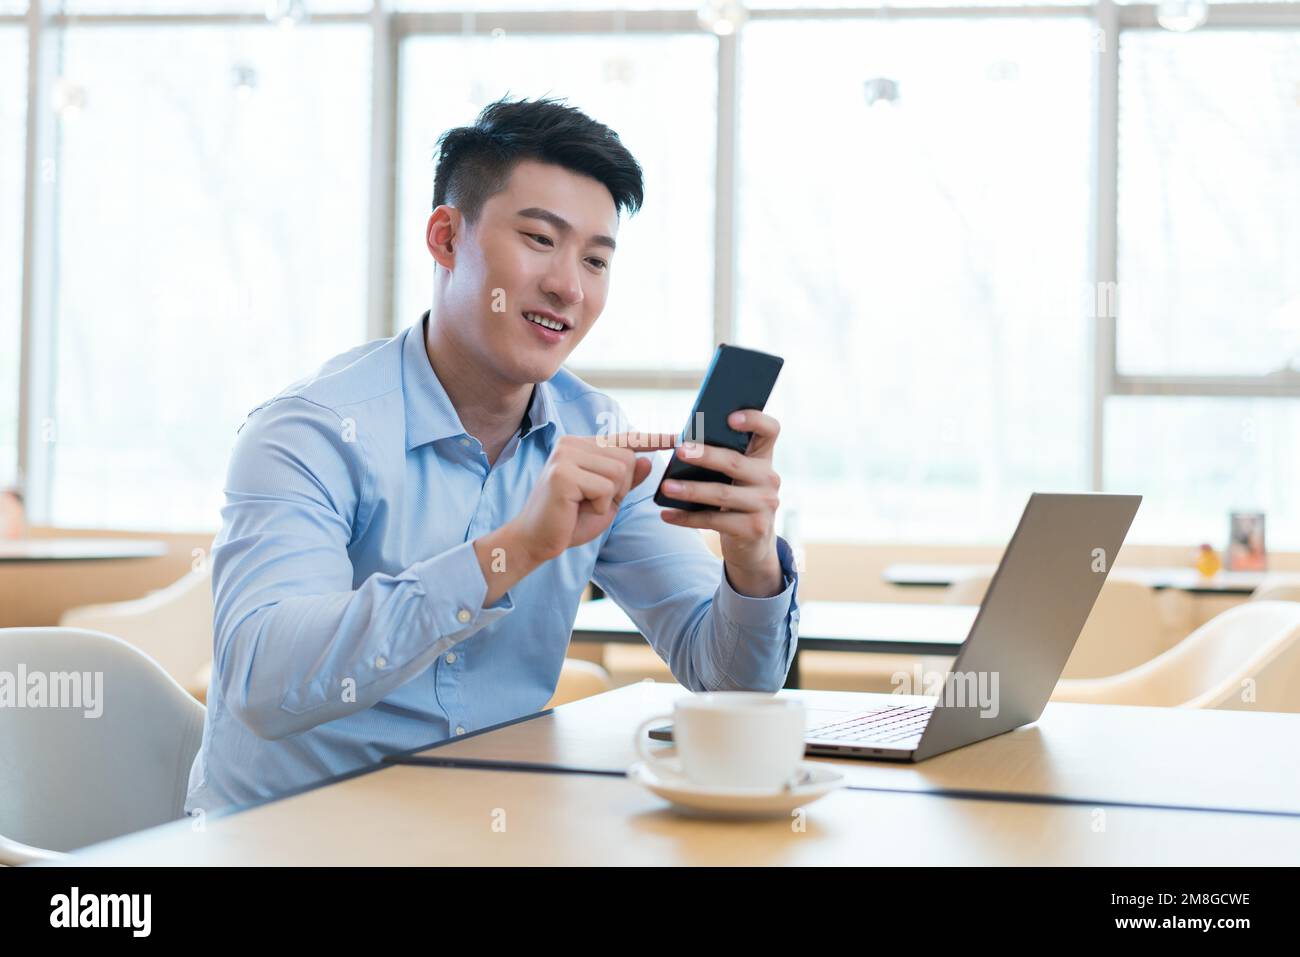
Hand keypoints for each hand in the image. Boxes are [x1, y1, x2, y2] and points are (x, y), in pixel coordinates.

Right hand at [473, 432, 677, 604]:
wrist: (536, 541)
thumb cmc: (569, 521)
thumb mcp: (606, 499)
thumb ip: (626, 480)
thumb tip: (647, 460)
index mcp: (580, 445)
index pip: (622, 439)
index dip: (651, 440)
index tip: (675, 438)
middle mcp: (571, 443)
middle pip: (625, 458)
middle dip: (620, 487)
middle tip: (594, 501)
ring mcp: (566, 456)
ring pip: (618, 471)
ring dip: (609, 497)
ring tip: (584, 504)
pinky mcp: (563, 474)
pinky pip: (604, 487)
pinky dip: (599, 505)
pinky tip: (578, 509)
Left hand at [658, 410, 784, 597]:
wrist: (753, 543)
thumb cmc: (735, 499)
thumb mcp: (735, 477)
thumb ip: (721, 459)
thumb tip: (684, 445)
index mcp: (763, 458)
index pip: (770, 429)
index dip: (754, 419)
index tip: (729, 417)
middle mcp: (769, 479)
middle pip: (735, 462)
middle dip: (706, 456)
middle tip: (680, 450)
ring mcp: (765, 505)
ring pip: (722, 494)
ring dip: (690, 490)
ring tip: (666, 487)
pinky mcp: (754, 529)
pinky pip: (714, 521)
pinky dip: (687, 518)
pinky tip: (667, 514)